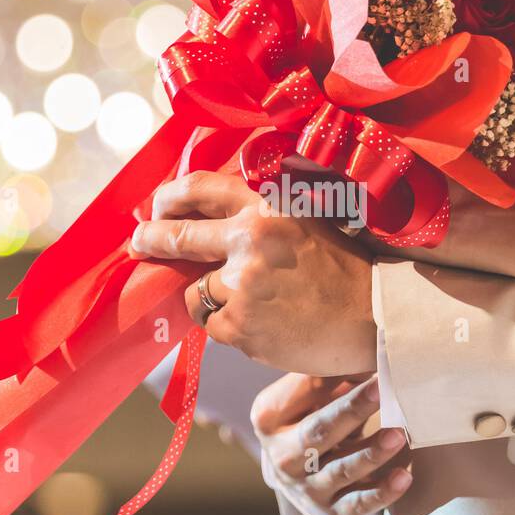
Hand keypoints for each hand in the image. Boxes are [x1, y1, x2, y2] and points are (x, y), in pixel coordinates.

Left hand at [129, 171, 377, 373]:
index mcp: (268, 207)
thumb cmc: (346, 270)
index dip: (170, 197)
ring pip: (196, 290)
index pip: (202, 188)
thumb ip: (262, 213)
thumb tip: (208, 215)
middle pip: (179, 238)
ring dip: (212, 297)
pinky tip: (264, 324)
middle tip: (139, 242)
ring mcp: (242, 285)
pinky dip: (229, 326)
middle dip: (151, 239)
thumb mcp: (310, 219)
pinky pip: (212, 323)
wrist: (376, 318)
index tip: (156, 207)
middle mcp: (250, 240)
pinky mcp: (239, 325)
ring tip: (257, 303)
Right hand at [251, 373, 411, 514]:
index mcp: (268, 419)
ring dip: (372, 453)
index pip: (301, 394)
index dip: (333, 378)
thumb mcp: (309, 395)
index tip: (366, 361)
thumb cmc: (312, 416)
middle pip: (318, 432)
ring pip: (341, 470)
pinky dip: (383, 493)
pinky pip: (358, 504)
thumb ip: (330, 375)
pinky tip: (405, 476)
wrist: (304, 472)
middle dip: (352, 411)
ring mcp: (307, 488)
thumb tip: (370, 349)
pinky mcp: (332, 511)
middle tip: (383, 390)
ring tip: (399, 434)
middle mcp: (282, 457)